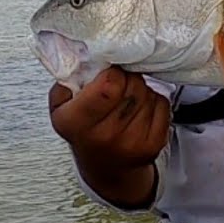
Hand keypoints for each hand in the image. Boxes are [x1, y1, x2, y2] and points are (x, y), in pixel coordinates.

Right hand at [48, 66, 170, 207]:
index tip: (107, 75)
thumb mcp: (61, 105)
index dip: (112, 72)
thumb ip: (68, 77)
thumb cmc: (83, 130)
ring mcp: (132, 142)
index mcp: (76, 122)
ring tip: (126, 102)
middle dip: (127, 79)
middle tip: (117, 88)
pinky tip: (139, 112)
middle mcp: (104, 136)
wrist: (105, 167)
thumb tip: (85, 55)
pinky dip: (154, 102)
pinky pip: (162, 104)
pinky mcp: (154, 144)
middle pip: (132, 85)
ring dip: (140, 91)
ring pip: (148, 93)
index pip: (109, 84)